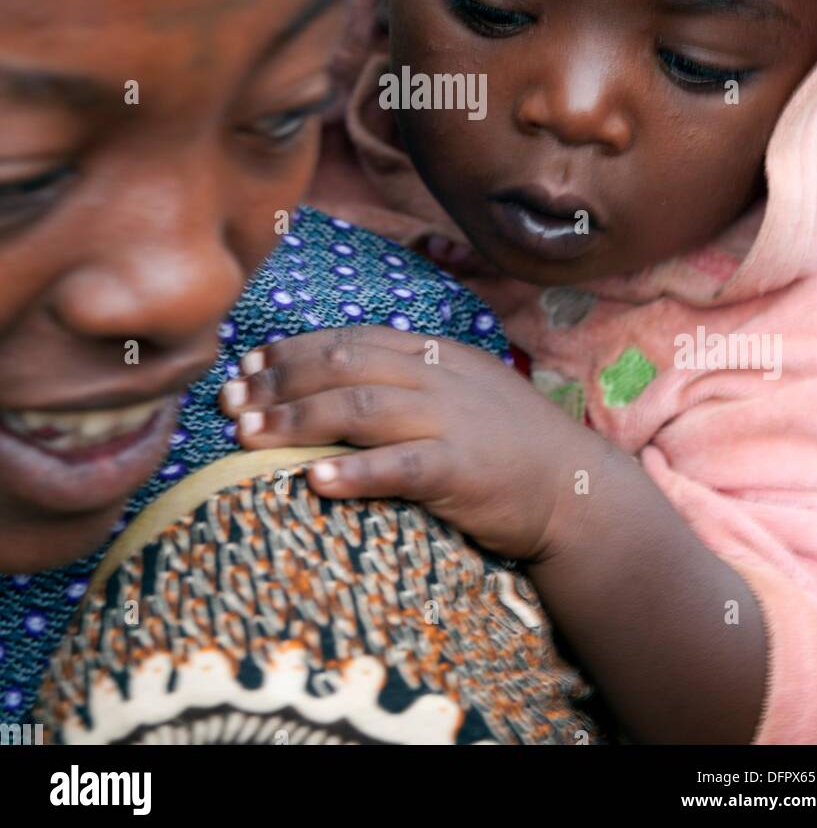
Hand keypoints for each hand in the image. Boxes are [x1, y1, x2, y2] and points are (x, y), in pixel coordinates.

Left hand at [220, 325, 586, 560]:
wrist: (576, 488)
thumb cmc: (508, 443)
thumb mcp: (460, 390)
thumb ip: (407, 377)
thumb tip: (338, 380)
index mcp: (432, 355)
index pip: (351, 339)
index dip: (293, 349)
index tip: (246, 364)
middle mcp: (436, 378)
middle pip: (344, 366)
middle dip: (279, 381)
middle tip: (228, 400)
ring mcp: (450, 421)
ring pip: (360, 408)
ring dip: (297, 420)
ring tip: (247, 436)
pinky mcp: (461, 470)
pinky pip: (401, 467)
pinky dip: (355, 471)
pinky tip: (314, 479)